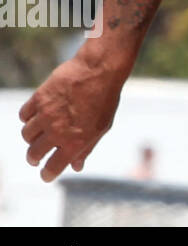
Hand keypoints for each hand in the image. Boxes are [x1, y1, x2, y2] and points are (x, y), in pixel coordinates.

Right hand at [19, 53, 125, 181]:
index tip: (46, 175)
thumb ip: (87, 148)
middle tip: (36, 157)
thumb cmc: (105, 99)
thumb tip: (76, 167)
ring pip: (27, 135)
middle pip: (34, 154)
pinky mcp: (38, 99)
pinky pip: (24, 115)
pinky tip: (36, 116)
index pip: (53, 168)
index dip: (47, 174)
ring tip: (39, 134)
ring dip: (31, 137)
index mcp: (75, 143)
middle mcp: (57, 132)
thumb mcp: (102, 127)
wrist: (100, 70)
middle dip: (34, 158)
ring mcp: (46, 115)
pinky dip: (28, 118)